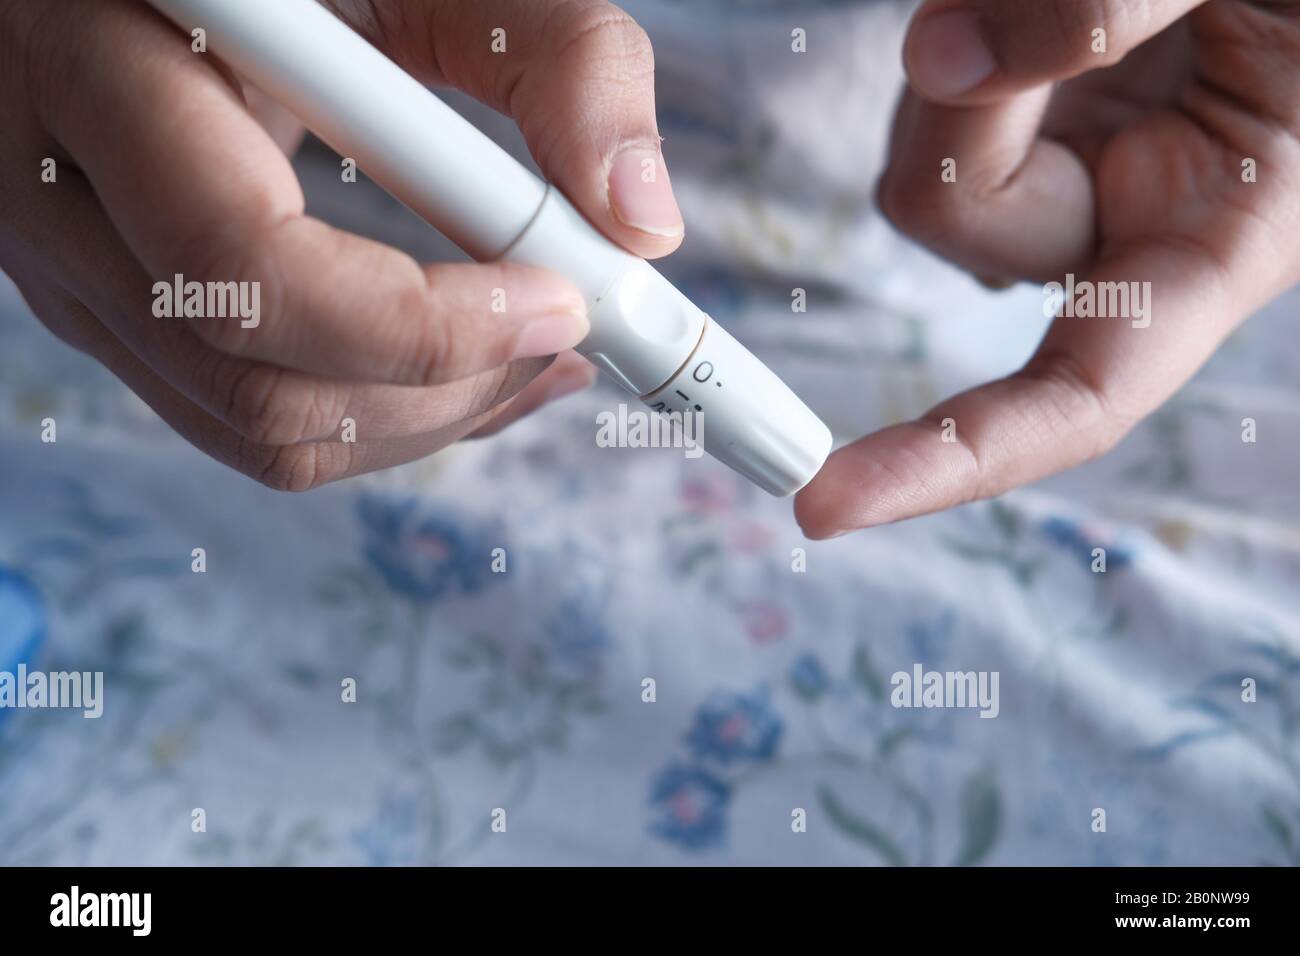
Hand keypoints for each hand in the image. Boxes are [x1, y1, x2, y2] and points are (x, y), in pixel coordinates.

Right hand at [0, 0, 682, 488]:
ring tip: (543, 346)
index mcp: (101, 69)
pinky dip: (391, 416)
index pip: (244, 262)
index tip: (563, 297)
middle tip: (570, 326)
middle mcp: (61, 199)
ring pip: (265, 431)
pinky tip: (478, 362)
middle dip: (447, 384)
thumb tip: (643, 221)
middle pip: (262, 384)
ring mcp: (83, 279)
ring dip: (434, 414)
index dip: (419, 320)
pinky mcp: (128, 321)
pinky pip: (259, 420)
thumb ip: (558, 56)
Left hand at [796, 0, 1299, 536]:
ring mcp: (1066, 169)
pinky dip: (952, 37)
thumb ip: (1114, 8)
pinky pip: (924, 97)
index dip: (952, 461)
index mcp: (1228, 238)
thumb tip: (942, 63)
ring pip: (918, 163)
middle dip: (965, 113)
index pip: (1078, 400)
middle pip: (949, 225)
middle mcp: (1129, 225)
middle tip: (1018, 5)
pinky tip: (1015, 2)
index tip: (822, 505)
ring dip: (955, 64)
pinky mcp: (1019, 113)